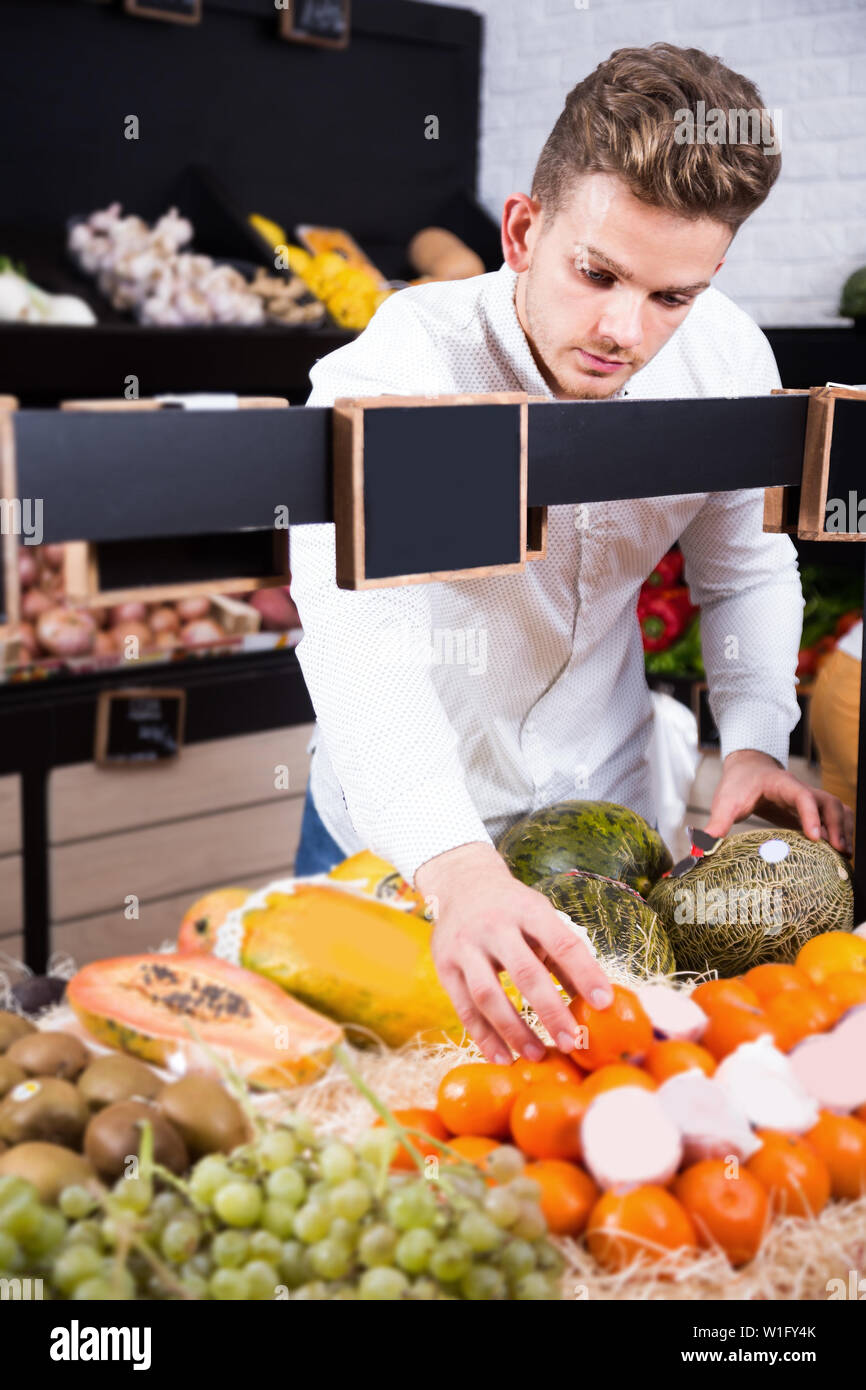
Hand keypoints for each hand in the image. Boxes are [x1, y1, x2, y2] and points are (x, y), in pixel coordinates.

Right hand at [416, 841, 613, 1063]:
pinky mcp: (444, 966)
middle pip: (525, 972)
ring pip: (488, 995)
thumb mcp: (541, 918)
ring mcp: (465, 946)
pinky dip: (484, 1036)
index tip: (605, 1003)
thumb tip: (596, 1000)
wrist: (462, 883)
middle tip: (572, 1042)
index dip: (585, 973)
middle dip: (550, 1011)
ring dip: (514, 1030)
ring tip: (536, 1055)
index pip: (562, 942)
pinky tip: (503, 1056)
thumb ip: (564, 957)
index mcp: (527, 910)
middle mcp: (494, 925)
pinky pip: (464, 1008)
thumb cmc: (513, 908)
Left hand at [704, 748, 852, 856]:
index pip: (803, 796)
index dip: (811, 816)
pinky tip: (838, 853)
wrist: (747, 768)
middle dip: (837, 825)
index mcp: (782, 785)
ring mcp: (809, 800)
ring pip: (837, 809)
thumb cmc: (738, 784)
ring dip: (844, 828)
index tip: (815, 837)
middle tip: (838, 851)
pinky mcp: (810, 812)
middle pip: (829, 803)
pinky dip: (841, 831)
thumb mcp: (726, 801)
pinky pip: (833, 818)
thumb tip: (701, 846)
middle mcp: (801, 791)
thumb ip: (717, 822)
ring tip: (845, 855)